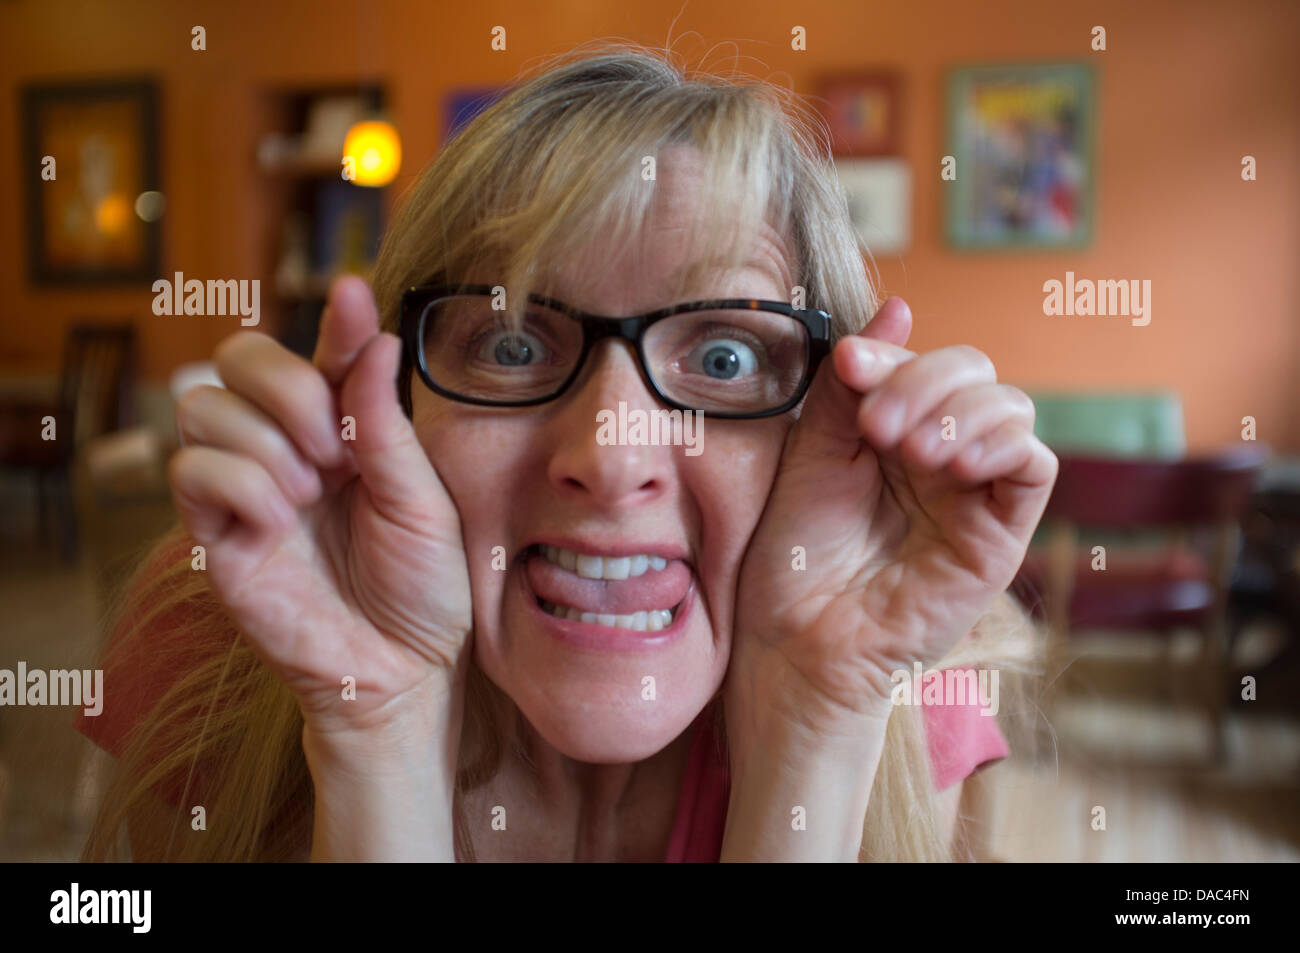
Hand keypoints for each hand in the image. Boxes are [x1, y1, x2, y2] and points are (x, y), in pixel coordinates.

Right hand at [168, 276, 472, 736]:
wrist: (403, 670)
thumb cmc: (424, 588)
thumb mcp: (422, 499)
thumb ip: (386, 421)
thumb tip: (375, 334)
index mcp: (348, 431)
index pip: (325, 352)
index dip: (336, 319)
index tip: (355, 294)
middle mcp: (291, 447)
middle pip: (239, 355)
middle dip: (286, 386)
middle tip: (336, 450)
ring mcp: (248, 486)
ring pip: (203, 405)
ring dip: (264, 439)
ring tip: (311, 494)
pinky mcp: (215, 532)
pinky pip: (190, 470)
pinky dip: (239, 482)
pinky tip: (280, 519)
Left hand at [728, 297, 1056, 731]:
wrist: (799, 634)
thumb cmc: (796, 550)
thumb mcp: (813, 450)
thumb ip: (851, 384)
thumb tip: (899, 309)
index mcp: (895, 426)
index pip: (924, 359)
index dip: (896, 355)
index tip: (853, 369)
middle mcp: (941, 450)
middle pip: (975, 371)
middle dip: (927, 382)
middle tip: (878, 427)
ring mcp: (975, 490)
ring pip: (1011, 408)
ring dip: (962, 411)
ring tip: (912, 452)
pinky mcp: (1001, 531)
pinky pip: (1035, 465)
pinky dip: (1003, 446)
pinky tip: (952, 466)